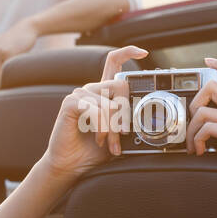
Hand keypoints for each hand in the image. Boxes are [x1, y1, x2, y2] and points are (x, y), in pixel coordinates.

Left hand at [0, 18, 39, 91]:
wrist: (25, 29)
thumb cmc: (13, 46)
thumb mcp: (0, 58)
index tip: (3, 71)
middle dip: (0, 77)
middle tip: (10, 67)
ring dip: (8, 74)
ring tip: (14, 62)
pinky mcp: (8, 53)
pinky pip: (8, 71)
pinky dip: (14, 71)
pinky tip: (18, 60)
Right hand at [37, 45, 146, 183]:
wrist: (72, 165)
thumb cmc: (93, 150)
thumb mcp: (118, 134)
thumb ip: (128, 121)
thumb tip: (146, 118)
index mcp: (103, 93)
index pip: (113, 62)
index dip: (128, 53)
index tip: (143, 53)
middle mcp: (91, 90)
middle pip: (119, 86)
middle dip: (125, 116)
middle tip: (121, 137)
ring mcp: (80, 94)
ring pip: (110, 103)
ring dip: (112, 128)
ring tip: (108, 143)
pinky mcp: (70, 103)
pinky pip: (96, 109)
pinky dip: (101, 127)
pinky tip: (97, 138)